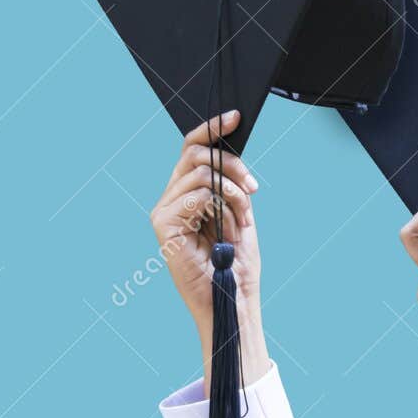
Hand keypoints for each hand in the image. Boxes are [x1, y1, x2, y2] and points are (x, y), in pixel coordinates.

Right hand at [149, 111, 268, 390]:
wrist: (234, 300)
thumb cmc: (237, 266)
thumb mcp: (239, 214)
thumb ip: (230, 185)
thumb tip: (230, 153)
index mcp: (186, 197)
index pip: (191, 150)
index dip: (211, 129)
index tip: (235, 116)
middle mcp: (171, 201)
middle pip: (194, 153)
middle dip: (231, 164)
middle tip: (253, 186)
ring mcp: (164, 212)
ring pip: (200, 171)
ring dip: (233, 192)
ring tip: (243, 218)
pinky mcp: (164, 224)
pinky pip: (197, 193)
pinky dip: (223, 205)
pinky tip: (228, 227)